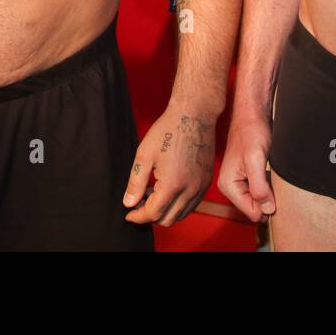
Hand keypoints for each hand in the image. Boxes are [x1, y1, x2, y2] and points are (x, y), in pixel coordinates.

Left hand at [122, 106, 215, 226]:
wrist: (194, 114)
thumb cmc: (168, 130)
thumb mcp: (144, 154)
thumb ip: (135, 182)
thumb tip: (128, 203)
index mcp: (173, 185)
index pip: (153, 214)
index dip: (138, 217)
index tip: (129, 213)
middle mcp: (190, 190)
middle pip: (167, 219)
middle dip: (150, 215)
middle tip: (140, 201)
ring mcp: (201, 187)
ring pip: (181, 214)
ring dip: (165, 210)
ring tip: (153, 192)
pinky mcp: (206, 182)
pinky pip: (192, 204)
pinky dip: (178, 204)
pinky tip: (168, 188)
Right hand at [218, 111, 274, 221]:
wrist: (252, 114)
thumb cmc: (251, 131)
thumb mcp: (255, 159)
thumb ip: (259, 186)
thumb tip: (267, 209)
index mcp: (228, 185)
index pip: (252, 212)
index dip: (267, 204)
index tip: (273, 186)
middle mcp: (231, 186)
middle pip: (255, 208)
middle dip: (267, 199)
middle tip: (273, 178)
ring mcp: (238, 181)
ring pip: (259, 201)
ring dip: (269, 192)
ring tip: (271, 173)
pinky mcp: (246, 176)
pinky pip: (260, 191)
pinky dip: (268, 186)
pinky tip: (270, 173)